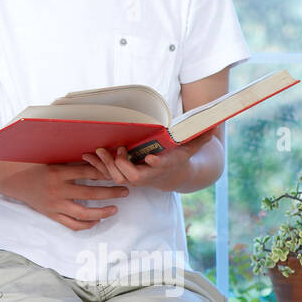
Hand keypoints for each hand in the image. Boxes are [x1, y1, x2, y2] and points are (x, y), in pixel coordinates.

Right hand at [3, 161, 129, 231]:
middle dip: (111, 192)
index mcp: (58, 173)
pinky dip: (86, 225)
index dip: (105, 173)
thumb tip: (97, 161)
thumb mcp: (53, 161)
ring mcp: (55, 205)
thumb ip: (73, 164)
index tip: (118, 174)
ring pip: (84, 213)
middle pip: (91, 194)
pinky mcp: (52, 215)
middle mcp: (58, 190)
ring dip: (102, 213)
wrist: (14, 181)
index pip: (88, 173)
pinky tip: (96, 221)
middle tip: (126, 191)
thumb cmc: (36, 167)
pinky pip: (72, 224)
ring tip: (115, 209)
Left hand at [80, 131, 216, 191]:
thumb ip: (200, 136)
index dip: (155, 164)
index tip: (151, 157)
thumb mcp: (191, 147)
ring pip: (117, 177)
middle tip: (119, 149)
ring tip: (98, 151)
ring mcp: (135, 178)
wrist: (173, 177)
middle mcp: (148, 175)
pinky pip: (108, 174)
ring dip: (106, 165)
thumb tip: (214, 124)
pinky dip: (97, 166)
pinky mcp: (124, 176)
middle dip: (123, 165)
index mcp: (164, 166)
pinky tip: (86, 155)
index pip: (160, 167)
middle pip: (132, 176)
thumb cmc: (180, 158)